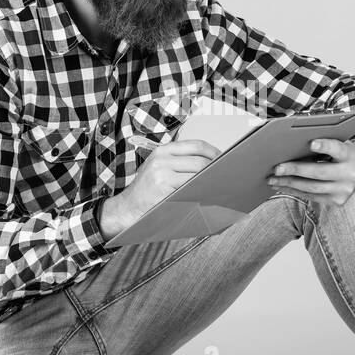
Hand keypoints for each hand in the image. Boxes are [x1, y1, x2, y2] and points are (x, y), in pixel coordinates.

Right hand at [98, 139, 221, 239]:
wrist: (127, 209)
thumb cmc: (146, 192)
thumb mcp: (158, 169)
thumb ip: (179, 163)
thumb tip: (209, 163)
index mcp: (162, 151)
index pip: (196, 145)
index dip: (214, 152)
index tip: (224, 160)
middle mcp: (162, 159)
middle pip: (200, 160)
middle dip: (217, 168)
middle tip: (227, 176)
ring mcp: (162, 174)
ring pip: (198, 173)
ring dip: (213, 180)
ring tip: (221, 185)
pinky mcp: (164, 189)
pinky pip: (191, 188)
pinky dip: (203, 191)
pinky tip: (209, 195)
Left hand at [267, 138, 354, 206]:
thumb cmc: (342, 153)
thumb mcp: (339, 145)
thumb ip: (324, 145)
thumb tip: (291, 148)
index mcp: (350, 155)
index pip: (338, 149)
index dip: (325, 146)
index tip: (311, 143)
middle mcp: (349, 174)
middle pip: (319, 172)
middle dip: (295, 170)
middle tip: (277, 168)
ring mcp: (343, 190)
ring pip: (312, 187)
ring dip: (289, 183)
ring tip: (273, 179)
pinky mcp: (337, 201)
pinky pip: (311, 196)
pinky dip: (294, 191)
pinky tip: (282, 186)